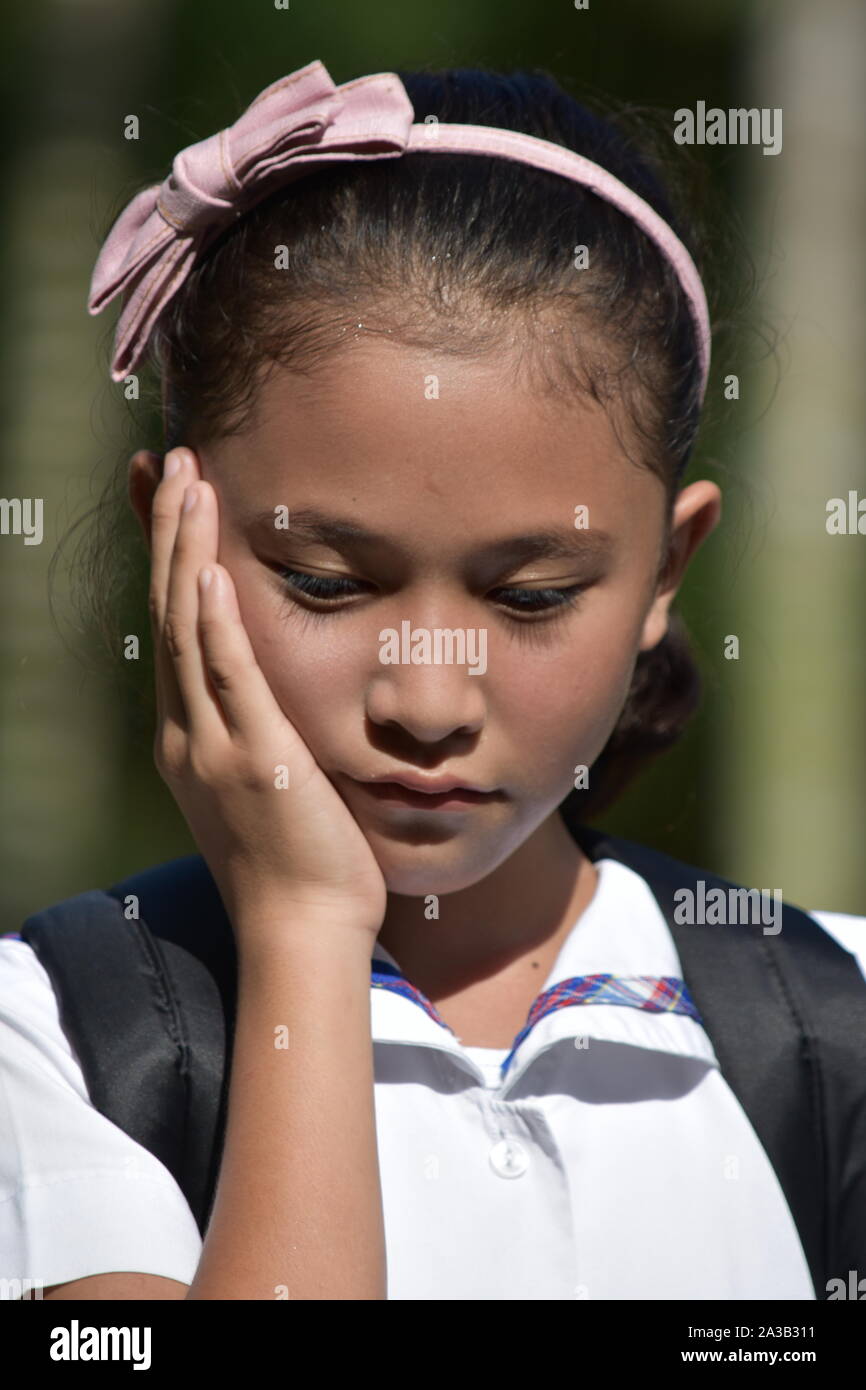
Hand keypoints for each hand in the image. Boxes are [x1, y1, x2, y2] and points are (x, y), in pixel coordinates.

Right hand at [147, 446, 387, 946]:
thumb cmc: (298, 864)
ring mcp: (215, 745)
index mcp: (192, 734)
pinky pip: (229, 678)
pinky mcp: (256, 760)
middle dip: (170, 531)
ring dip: (187, 550)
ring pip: (188, 628)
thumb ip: (258, 730)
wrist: (301, 931)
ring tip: (190, 480)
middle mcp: (189, 731)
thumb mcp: (266, 785)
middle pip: (170, 610)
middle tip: (174, 460)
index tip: (170, 497)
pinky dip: (216, 621)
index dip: (168, 556)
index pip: (174, 625)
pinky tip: (212, 568)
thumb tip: (270, 697)